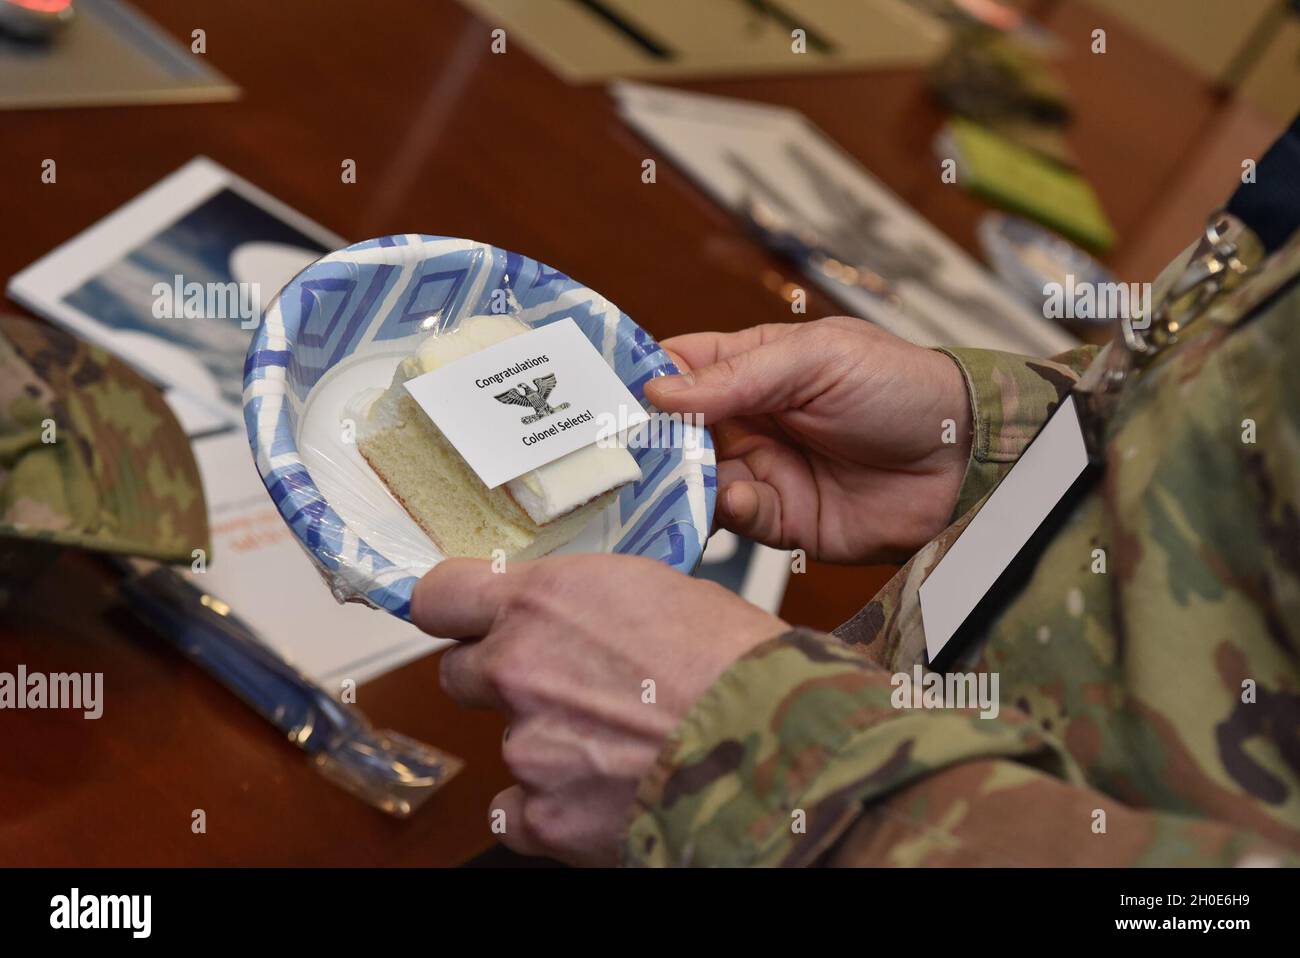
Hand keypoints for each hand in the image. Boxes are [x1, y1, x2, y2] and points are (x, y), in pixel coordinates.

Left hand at [413, 553, 785, 865]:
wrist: (780, 744)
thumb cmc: (742, 663)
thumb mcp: (660, 591)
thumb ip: (589, 602)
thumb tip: (573, 614)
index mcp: (544, 601)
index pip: (438, 596)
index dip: (449, 609)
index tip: (456, 618)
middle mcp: (518, 669)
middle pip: (461, 672)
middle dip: (502, 679)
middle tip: (564, 685)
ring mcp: (527, 747)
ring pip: (507, 743)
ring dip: (548, 743)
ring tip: (620, 742)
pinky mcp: (546, 816)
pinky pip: (517, 812)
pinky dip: (550, 808)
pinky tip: (602, 791)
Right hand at [646, 317, 971, 562]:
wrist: (967, 460)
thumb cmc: (901, 387)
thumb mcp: (818, 359)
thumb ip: (737, 375)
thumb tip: (659, 388)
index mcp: (752, 368)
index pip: (678, 368)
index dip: (639, 378)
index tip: (599, 392)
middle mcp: (748, 421)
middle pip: (673, 432)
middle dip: (648, 440)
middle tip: (619, 448)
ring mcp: (763, 471)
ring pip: (694, 480)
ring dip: (681, 480)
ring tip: (675, 477)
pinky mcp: (782, 521)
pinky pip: (735, 519)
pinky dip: (728, 512)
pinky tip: (741, 499)